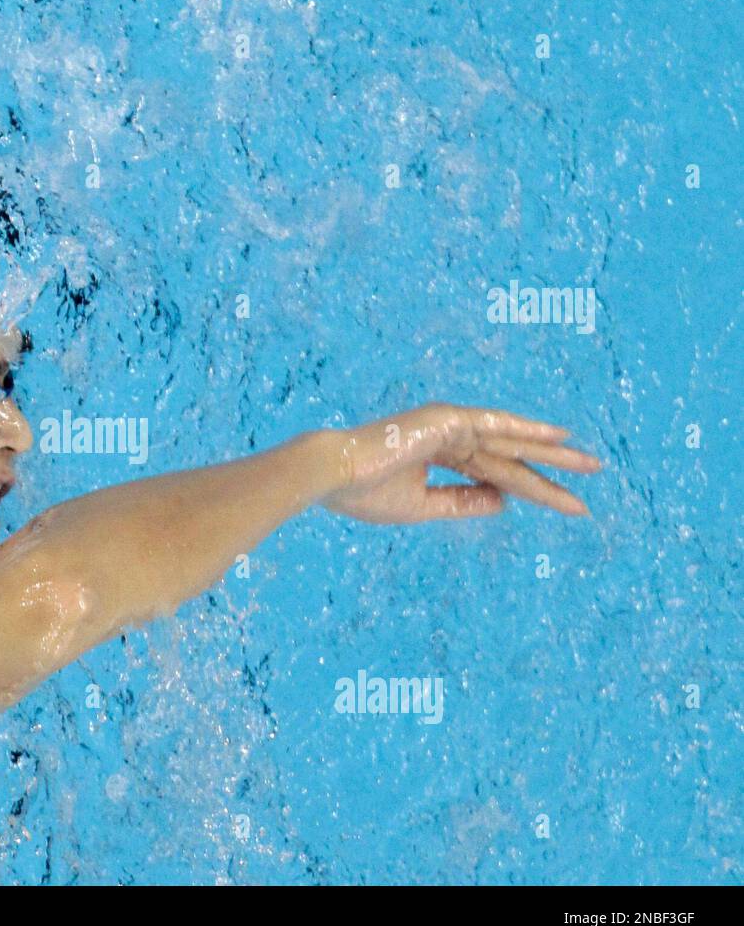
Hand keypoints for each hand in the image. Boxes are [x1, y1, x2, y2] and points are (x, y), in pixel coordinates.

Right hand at [320, 403, 600, 523]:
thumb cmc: (364, 491)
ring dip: (551, 452)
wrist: (334, 472)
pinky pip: (495, 426)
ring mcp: (449, 425)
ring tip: (590, 464)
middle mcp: (449, 436)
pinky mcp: (447, 419)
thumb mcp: (421, 506)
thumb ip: (461, 502)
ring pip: (510, 443)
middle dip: (551, 466)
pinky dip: (526, 429)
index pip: (494, 474)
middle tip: (593, 472)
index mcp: (438, 455)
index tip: (563, 503)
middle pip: (511, 455)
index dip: (530, 489)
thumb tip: (504, 502)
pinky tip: (557, 435)